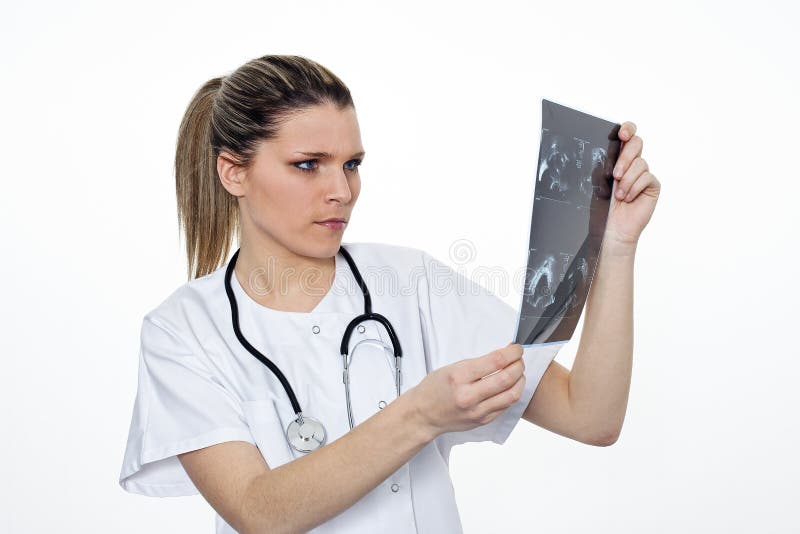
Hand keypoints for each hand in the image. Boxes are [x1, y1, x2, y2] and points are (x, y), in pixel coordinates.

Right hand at [407, 343, 526, 437]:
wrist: (424, 414)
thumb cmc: (435, 388)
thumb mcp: (451, 368)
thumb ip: (477, 364)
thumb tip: (503, 356)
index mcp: (459, 377)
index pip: (495, 361)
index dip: (512, 353)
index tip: (517, 348)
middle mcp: (469, 396)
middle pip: (507, 378)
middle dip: (519, 365)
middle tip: (519, 359)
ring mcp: (477, 411)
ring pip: (511, 395)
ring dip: (520, 380)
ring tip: (519, 373)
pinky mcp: (483, 421)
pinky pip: (506, 406)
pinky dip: (512, 393)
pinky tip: (510, 386)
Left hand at [605, 122, 660, 245]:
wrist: (611, 229)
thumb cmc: (603, 208)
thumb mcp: (598, 182)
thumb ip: (605, 164)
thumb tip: (607, 151)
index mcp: (618, 159)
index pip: (627, 136)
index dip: (627, 129)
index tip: (621, 133)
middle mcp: (632, 164)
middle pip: (637, 143)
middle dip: (626, 155)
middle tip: (615, 173)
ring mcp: (643, 174)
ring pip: (640, 163)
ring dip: (626, 180)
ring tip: (618, 195)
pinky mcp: (652, 185)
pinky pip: (646, 177)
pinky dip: (634, 188)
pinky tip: (627, 198)